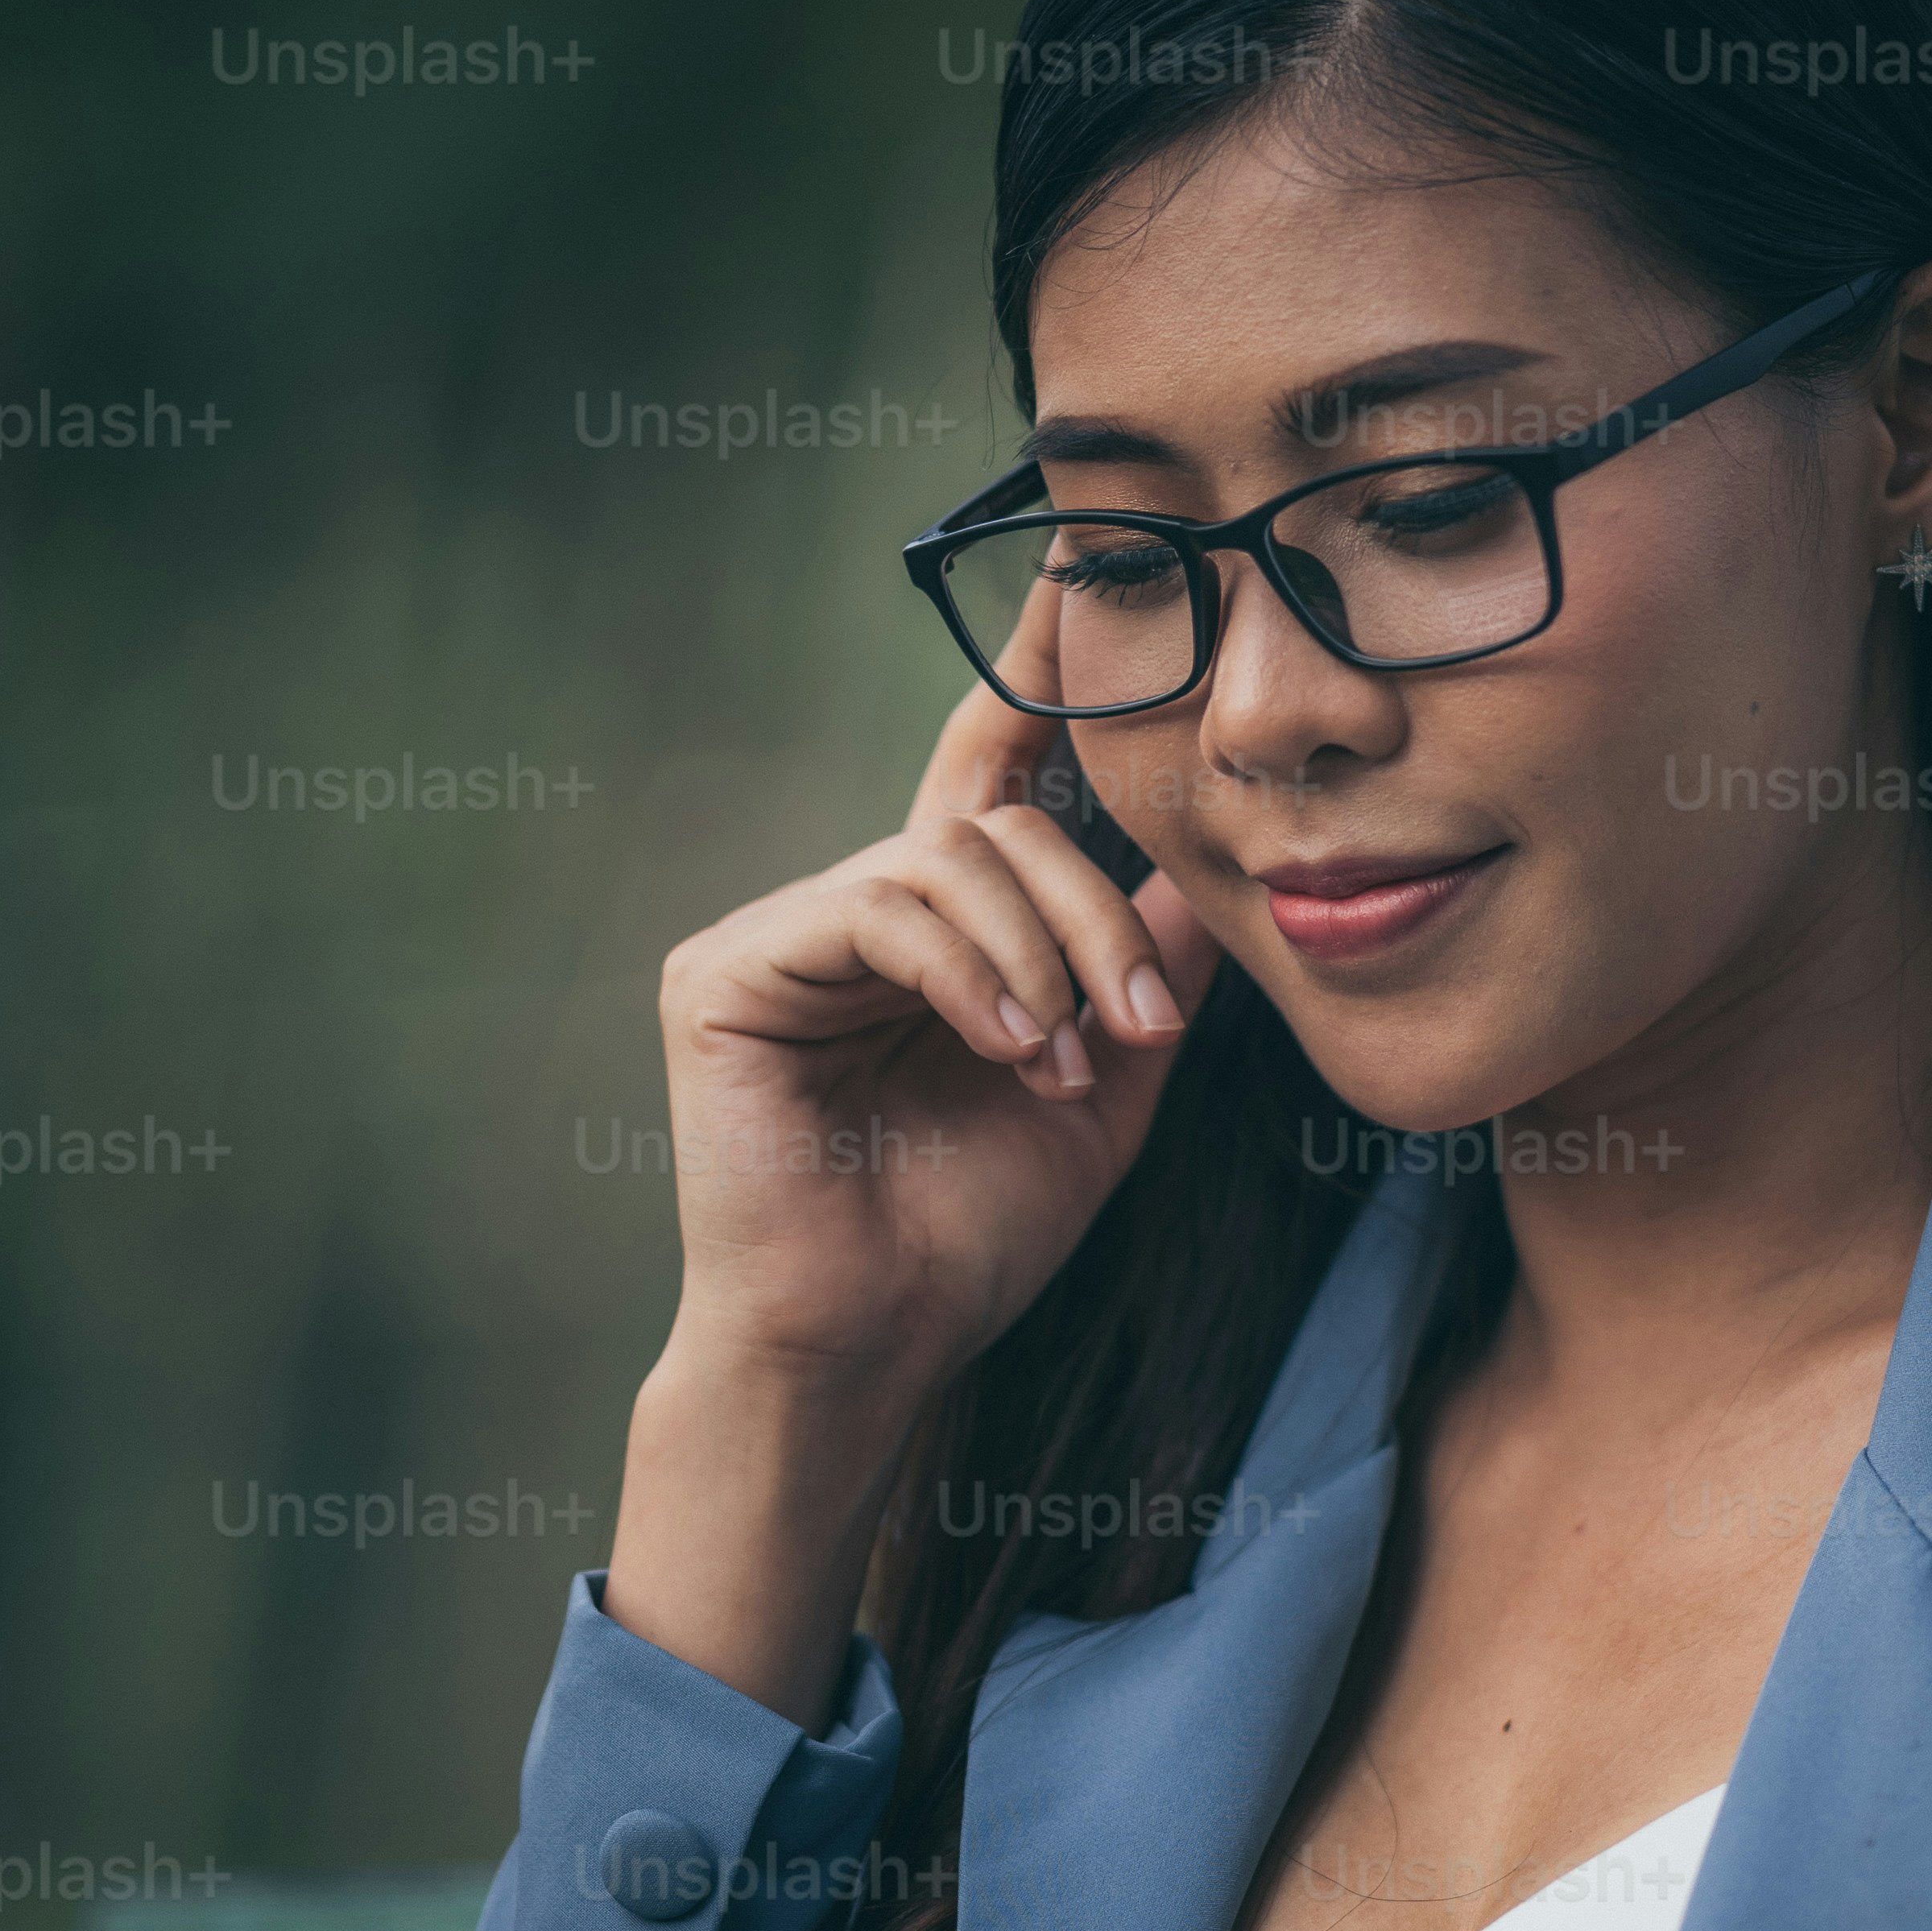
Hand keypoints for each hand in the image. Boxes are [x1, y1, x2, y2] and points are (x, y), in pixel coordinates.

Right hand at [644, 585, 1221, 1406]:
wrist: (873, 1343)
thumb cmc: (969, 1234)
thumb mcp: (1100, 1087)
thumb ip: (1142, 974)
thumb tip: (1206, 868)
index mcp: (939, 933)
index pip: (992, 775)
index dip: (1037, 681)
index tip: (1095, 587)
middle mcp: (853, 911)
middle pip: (999, 826)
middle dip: (1092, 917)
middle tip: (1136, 1029)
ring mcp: (781, 933)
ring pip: (949, 860)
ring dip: (1039, 959)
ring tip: (1059, 1063)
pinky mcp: (725, 969)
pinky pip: (879, 908)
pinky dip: (965, 972)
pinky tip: (1002, 1045)